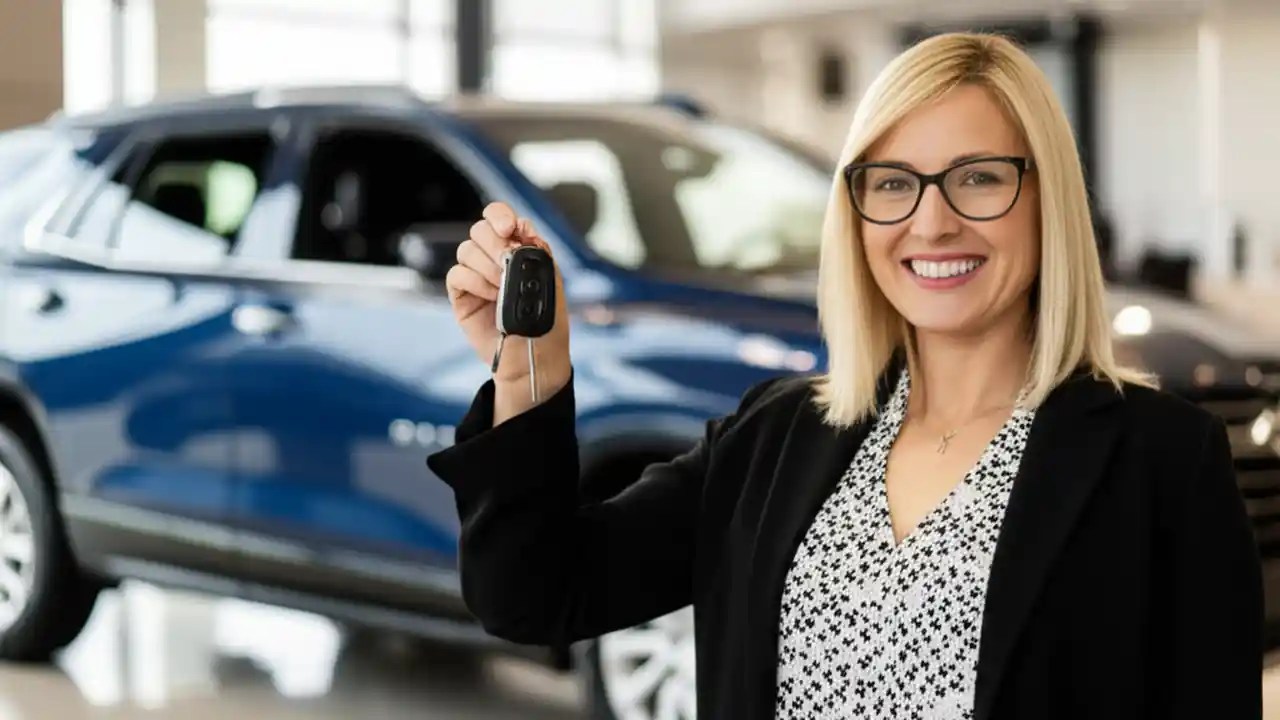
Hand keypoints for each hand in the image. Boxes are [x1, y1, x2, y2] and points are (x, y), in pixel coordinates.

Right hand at [446, 202, 570, 390]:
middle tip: (507, 263)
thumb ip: (537, 252)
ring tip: (503, 289)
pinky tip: (491, 296)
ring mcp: (476, 275)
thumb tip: (522, 230)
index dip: (500, 216)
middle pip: (480, 230)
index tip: (509, 229)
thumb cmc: (545, 320)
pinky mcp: (462, 294)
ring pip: (467, 250)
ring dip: (486, 267)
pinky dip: (474, 281)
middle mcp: (493, 258)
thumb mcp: (550, 281)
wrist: (534, 356)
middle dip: (495, 244)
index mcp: (517, 248)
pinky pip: (457, 274)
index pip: (499, 217)